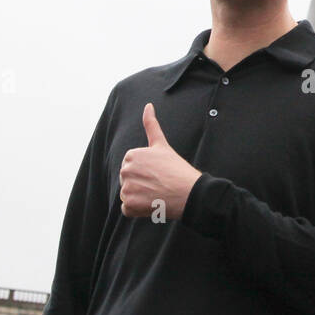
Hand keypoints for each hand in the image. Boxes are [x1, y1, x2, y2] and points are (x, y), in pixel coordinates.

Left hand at [119, 103, 202, 219]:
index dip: (145, 172)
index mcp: (131, 155)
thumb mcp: (162, 145)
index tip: (158, 173)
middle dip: (141, 185)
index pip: (131, 167)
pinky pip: (128, 209)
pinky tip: (151, 204)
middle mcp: (126, 170)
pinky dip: (138, 210)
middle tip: (159, 184)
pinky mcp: (129, 204)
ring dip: (140, 198)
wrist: (188, 192)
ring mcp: (127, 188)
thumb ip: (151, 124)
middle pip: (128, 181)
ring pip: (128, 195)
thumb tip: (148, 105)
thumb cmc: (177, 169)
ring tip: (157, 194)